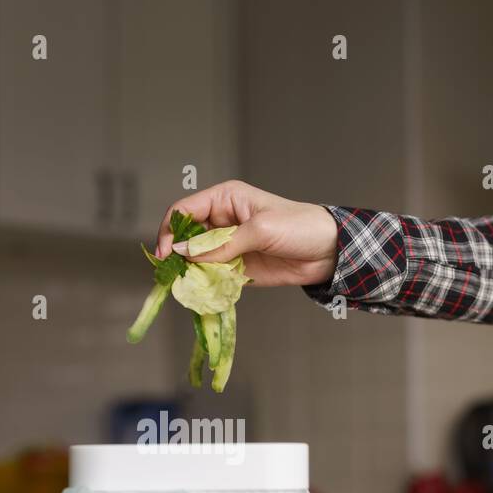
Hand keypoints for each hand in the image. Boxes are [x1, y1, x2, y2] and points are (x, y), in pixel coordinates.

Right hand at [154, 180, 338, 287]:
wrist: (328, 252)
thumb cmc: (300, 227)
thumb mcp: (261, 230)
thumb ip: (222, 244)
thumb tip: (185, 254)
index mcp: (224, 200)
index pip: (184, 211)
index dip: (169, 231)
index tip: (165, 254)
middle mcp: (221, 222)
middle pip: (184, 237)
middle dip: (176, 255)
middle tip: (171, 275)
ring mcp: (227, 246)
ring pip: (195, 260)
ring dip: (190, 273)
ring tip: (187, 286)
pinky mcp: (235, 268)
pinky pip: (211, 276)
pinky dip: (204, 285)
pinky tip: (202, 293)